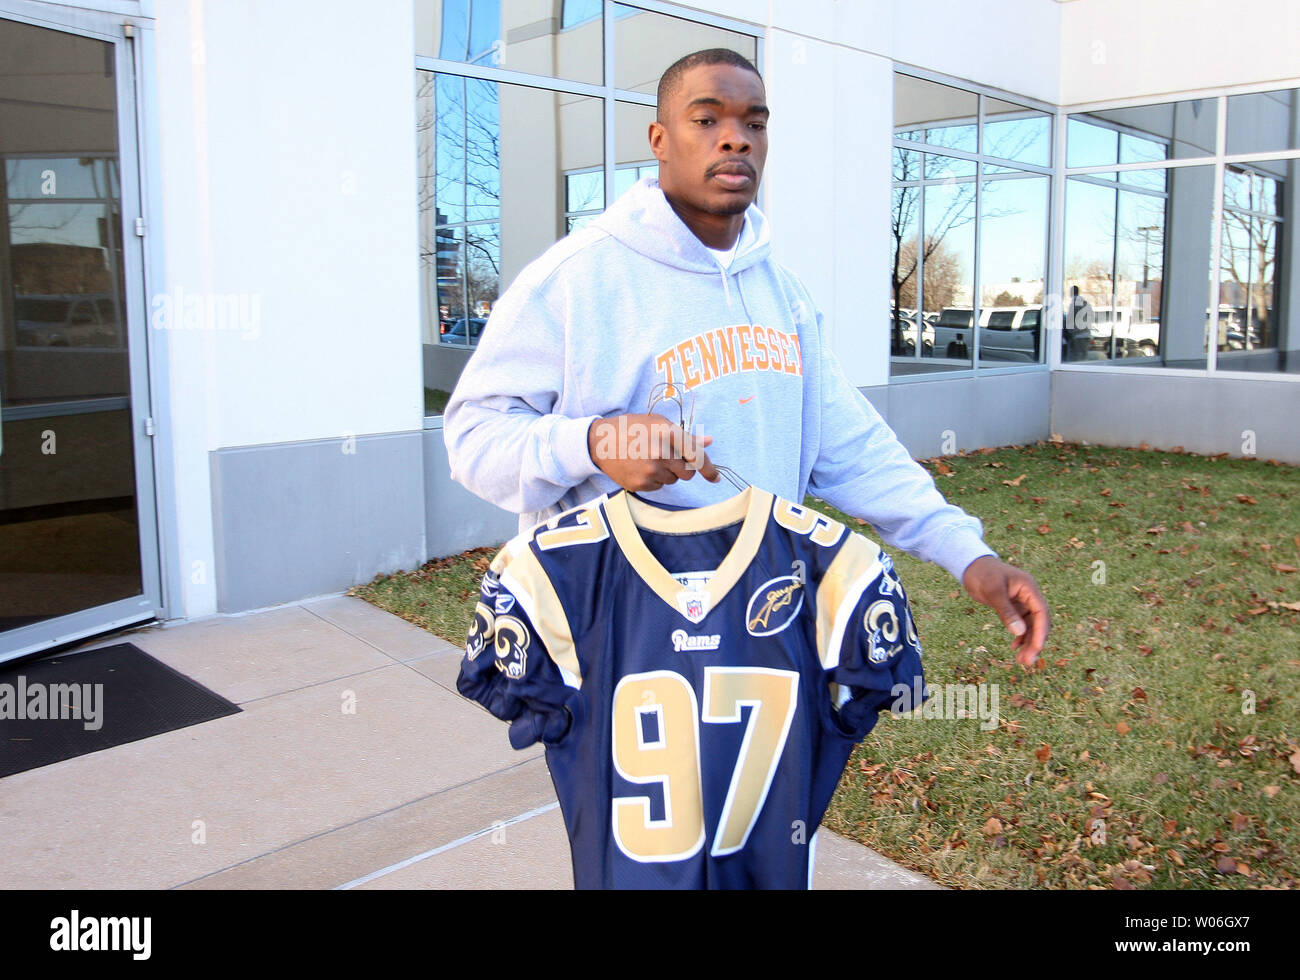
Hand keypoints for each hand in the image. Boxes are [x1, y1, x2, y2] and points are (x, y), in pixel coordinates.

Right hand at [587, 413, 720, 491]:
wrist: (599, 442)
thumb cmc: (632, 428)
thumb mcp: (658, 423)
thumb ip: (685, 436)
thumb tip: (708, 443)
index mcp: (668, 434)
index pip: (696, 456)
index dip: (709, 469)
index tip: (716, 478)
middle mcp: (661, 453)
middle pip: (687, 472)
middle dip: (682, 467)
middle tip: (666, 456)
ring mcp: (650, 471)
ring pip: (673, 480)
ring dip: (667, 472)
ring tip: (648, 459)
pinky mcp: (641, 484)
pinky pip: (658, 486)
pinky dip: (653, 479)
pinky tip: (640, 467)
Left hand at [961, 556, 1049, 667]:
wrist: (971, 566)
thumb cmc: (983, 574)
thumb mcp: (993, 592)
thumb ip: (1006, 611)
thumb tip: (1019, 632)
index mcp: (1029, 588)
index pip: (1041, 612)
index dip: (1041, 631)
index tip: (1037, 648)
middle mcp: (1029, 595)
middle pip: (1038, 622)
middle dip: (1035, 641)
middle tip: (1028, 662)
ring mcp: (1022, 602)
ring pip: (1030, 625)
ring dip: (1028, 642)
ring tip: (1022, 661)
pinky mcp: (1014, 607)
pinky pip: (1021, 624)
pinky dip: (1020, 636)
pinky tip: (1015, 647)